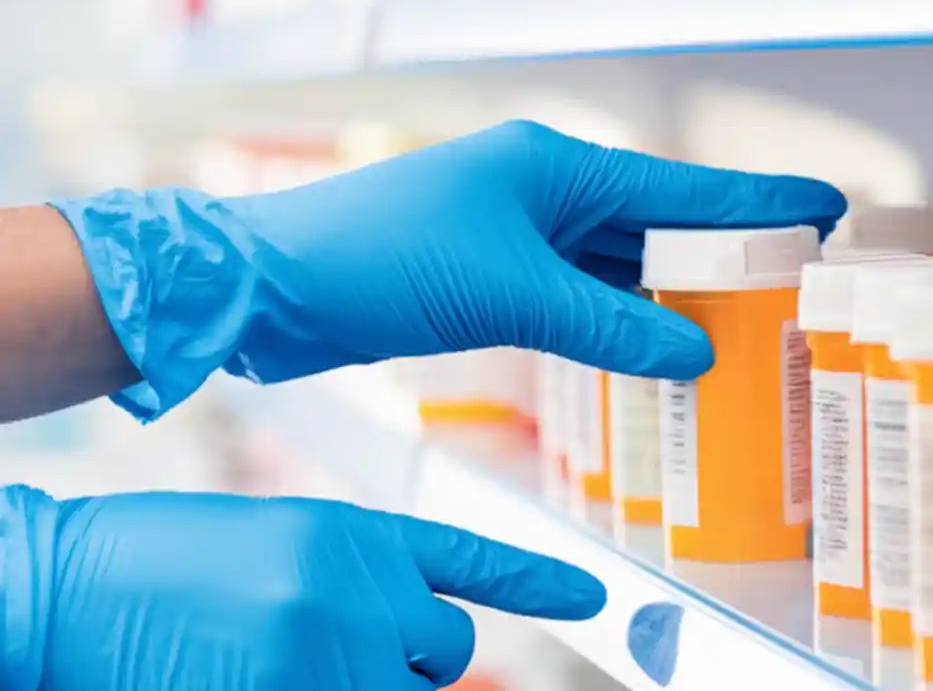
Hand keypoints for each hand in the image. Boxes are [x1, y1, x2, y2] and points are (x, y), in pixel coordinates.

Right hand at [1, 485, 604, 690]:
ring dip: (363, 686)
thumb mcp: (280, 548)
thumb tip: (422, 645)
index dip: (538, 582)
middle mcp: (361, 588)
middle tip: (325, 648)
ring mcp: (332, 651)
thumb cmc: (161, 567)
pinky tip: (262, 669)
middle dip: (404, 663)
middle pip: (446, 653)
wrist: (64, 585)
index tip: (594, 598)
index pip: (473, 559)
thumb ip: (359, 584)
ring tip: (277, 653)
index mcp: (356, 532)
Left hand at [229, 120, 842, 381]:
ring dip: (669, 291)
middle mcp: (541, 190)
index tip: (826, 205)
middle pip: (657, 222)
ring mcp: (514, 231)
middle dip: (723, 251)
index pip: (681, 187)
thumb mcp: (508, 294)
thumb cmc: (378, 261)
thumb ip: (608, 327)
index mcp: (552, 167)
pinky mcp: (488, 275)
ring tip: (737, 317)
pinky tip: (650, 342)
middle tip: (793, 276)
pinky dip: (617, 319)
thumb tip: (695, 353)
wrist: (271, 287)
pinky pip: (577, 295)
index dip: (759, 201)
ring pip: (617, 262)